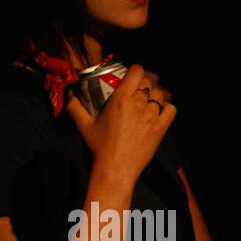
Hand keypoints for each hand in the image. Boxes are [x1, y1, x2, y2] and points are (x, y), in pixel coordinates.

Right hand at [63, 63, 175, 188]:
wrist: (115, 169)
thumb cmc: (99, 147)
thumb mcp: (83, 126)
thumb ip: (75, 107)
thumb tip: (69, 95)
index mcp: (121, 98)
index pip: (137, 70)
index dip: (134, 70)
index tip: (130, 77)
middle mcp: (138, 104)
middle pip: (148, 82)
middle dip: (142, 84)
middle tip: (135, 93)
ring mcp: (152, 116)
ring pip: (159, 95)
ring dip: (153, 97)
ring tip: (145, 104)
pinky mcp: (160, 129)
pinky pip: (171, 110)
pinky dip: (166, 108)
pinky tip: (158, 112)